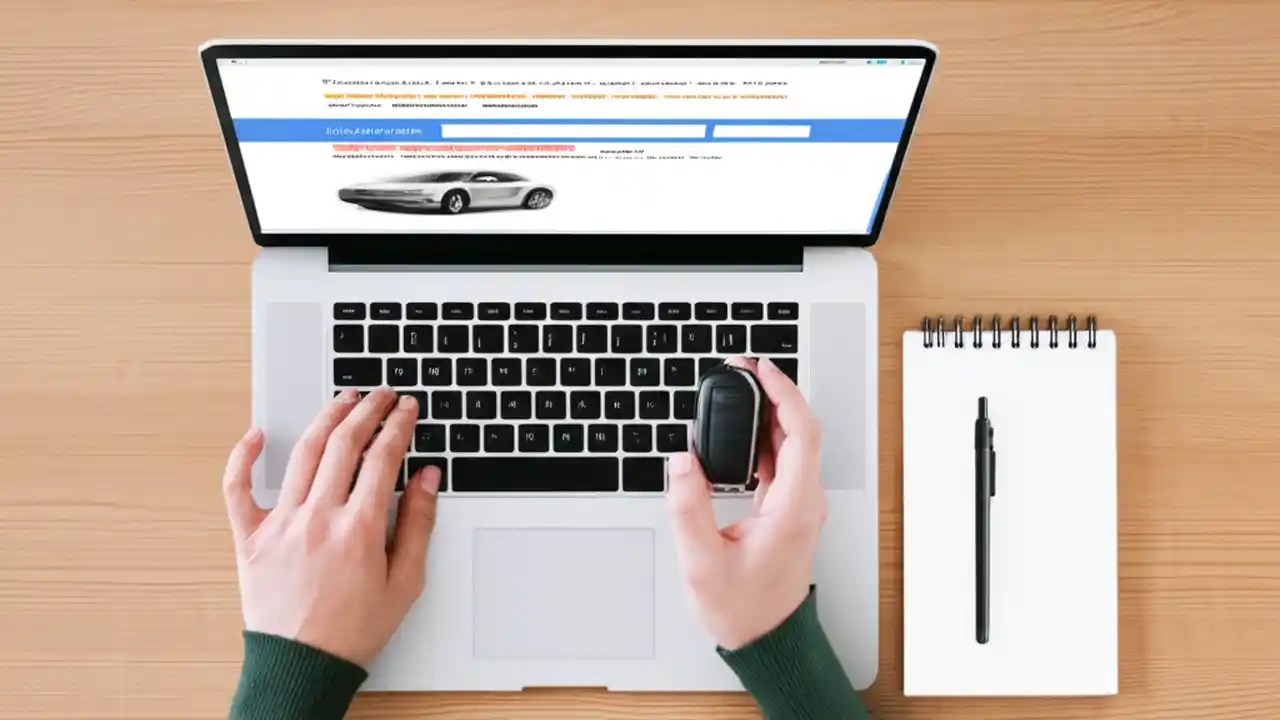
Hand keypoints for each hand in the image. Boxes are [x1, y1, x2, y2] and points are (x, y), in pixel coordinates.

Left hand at [221, 387, 441, 666]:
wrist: (302, 667)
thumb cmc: (352, 631)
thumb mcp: (405, 583)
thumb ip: (419, 524)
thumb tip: (428, 478)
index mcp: (360, 528)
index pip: (384, 457)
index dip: (399, 425)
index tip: (407, 409)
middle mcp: (319, 517)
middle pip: (344, 444)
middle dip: (367, 410)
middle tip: (380, 395)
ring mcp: (281, 524)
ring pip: (302, 453)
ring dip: (325, 419)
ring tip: (341, 401)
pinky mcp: (251, 537)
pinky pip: (237, 488)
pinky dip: (243, 457)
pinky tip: (256, 434)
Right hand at [666, 356, 826, 649]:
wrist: (766, 641)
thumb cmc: (743, 610)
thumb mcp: (702, 562)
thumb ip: (688, 507)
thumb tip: (682, 462)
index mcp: (794, 508)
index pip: (802, 434)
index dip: (784, 395)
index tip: (762, 371)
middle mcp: (804, 503)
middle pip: (800, 431)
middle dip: (774, 394)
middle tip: (744, 371)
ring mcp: (799, 507)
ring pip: (792, 445)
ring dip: (769, 414)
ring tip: (740, 393)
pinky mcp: (788, 512)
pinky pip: (782, 463)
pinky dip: (764, 439)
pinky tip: (740, 433)